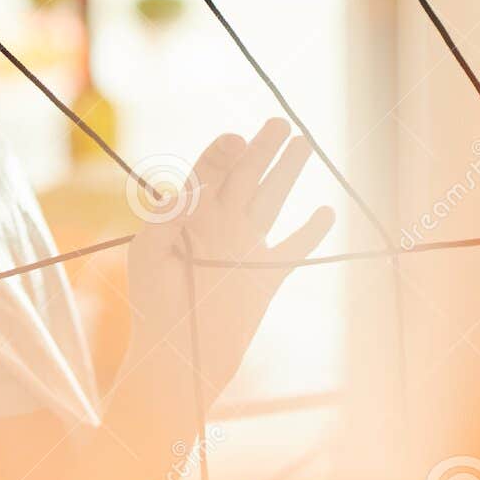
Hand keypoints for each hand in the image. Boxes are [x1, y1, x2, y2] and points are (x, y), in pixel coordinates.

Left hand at [124, 118, 334, 412]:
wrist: (179, 358)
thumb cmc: (155, 304)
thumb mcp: (153, 252)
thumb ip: (173, 214)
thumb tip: (190, 193)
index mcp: (187, 218)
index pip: (207, 174)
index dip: (221, 154)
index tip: (237, 137)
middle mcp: (218, 228)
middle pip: (245, 178)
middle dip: (262, 150)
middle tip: (280, 121)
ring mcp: (243, 251)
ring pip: (272, 201)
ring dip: (287, 173)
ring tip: (304, 143)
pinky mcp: (265, 278)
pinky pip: (293, 249)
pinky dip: (311, 233)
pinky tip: (325, 212)